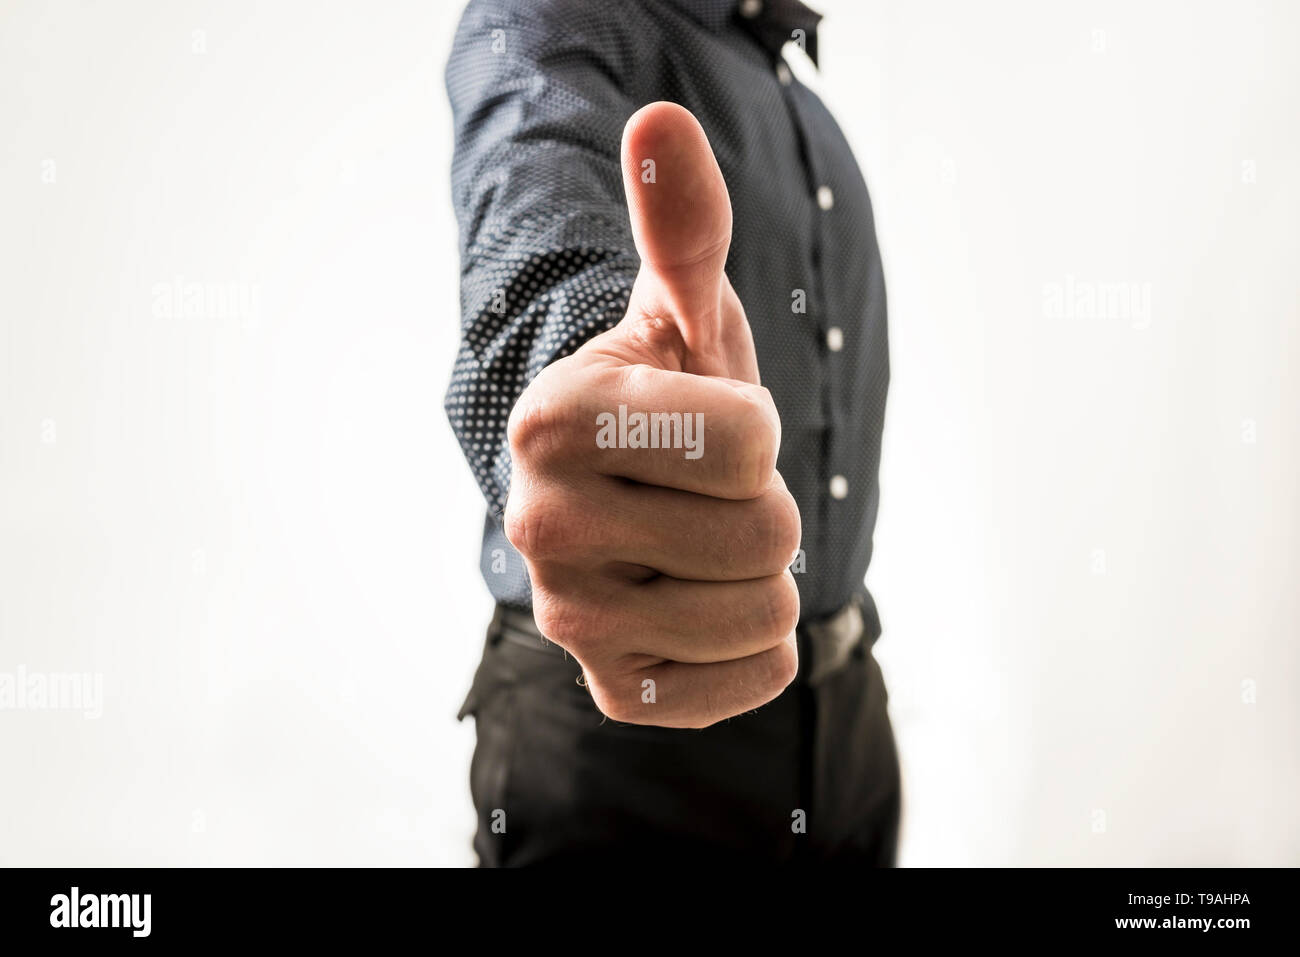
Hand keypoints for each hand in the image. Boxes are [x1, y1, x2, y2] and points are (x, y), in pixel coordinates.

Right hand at [503, 102, 800, 727]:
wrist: (616, 502)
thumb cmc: (661, 400)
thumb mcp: (677, 314)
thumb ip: (681, 228)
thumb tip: (661, 122)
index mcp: (554, 424)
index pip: (752, 438)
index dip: (754, 426)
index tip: (704, 423)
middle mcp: (542, 531)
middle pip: (766, 533)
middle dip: (760, 502)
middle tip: (704, 490)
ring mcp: (573, 624)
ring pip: (768, 614)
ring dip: (761, 573)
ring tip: (700, 545)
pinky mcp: (615, 691)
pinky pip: (758, 682)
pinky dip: (757, 645)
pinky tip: (702, 605)